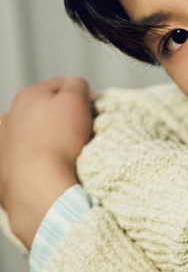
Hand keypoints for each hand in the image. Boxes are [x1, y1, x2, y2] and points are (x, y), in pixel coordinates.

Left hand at [0, 77, 93, 248]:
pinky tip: (47, 165)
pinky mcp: (3, 167)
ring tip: (64, 151)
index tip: (94, 111)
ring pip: (32, 132)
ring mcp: (4, 143)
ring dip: (46, 136)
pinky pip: (24, 156)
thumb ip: (77, 84)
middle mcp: (9, 116)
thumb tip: (75, 86)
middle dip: (62, 116)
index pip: (61, 84)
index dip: (81, 95)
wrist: (39, 187)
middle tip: (81, 132)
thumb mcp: (76, 100)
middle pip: (45, 109)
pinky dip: (34, 157)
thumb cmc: (59, 141)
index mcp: (27, 96)